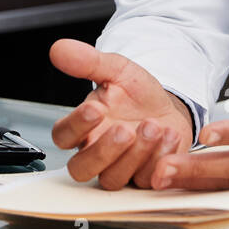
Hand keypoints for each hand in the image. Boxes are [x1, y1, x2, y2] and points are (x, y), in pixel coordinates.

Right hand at [48, 39, 193, 189]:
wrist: (170, 107)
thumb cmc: (137, 94)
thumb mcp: (117, 70)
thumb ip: (88, 62)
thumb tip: (58, 48)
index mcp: (83, 128)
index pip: (63, 135)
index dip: (76, 126)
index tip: (96, 108)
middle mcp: (96, 153)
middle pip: (81, 169)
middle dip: (103, 151)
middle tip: (125, 129)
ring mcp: (119, 169)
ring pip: (113, 178)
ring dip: (134, 155)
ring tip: (153, 126)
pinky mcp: (143, 178)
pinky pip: (145, 181)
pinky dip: (158, 160)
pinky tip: (169, 137)